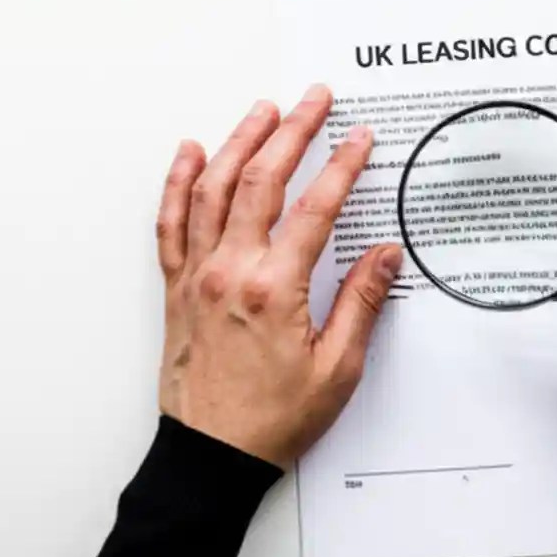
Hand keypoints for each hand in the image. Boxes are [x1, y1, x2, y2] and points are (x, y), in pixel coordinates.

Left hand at [154, 84, 402, 467]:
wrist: (212, 457)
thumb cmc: (273, 420)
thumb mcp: (337, 368)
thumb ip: (360, 302)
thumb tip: (385, 254)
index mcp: (273, 290)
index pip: (314, 209)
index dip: (341, 167)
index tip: (360, 139)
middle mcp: (229, 272)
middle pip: (260, 181)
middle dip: (292, 132)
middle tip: (314, 99)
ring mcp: (196, 275)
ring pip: (213, 189)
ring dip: (239, 142)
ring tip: (263, 110)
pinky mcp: (176, 288)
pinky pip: (171, 222)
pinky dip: (179, 183)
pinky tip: (190, 154)